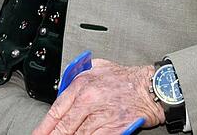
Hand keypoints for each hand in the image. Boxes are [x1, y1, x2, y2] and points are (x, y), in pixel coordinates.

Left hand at [32, 59, 162, 134]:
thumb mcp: (98, 67)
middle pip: (64, 127)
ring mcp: (101, 115)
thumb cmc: (126, 78)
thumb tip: (65, 87)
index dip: (44, 127)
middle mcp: (89, 100)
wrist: (151, 86)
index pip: (57, 110)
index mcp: (82, 84)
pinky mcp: (113, 128)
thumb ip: (80, 76)